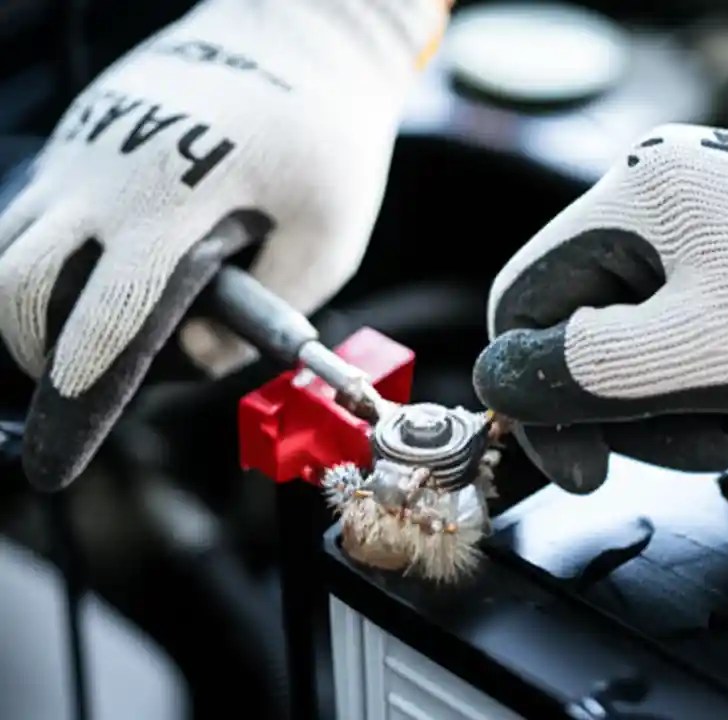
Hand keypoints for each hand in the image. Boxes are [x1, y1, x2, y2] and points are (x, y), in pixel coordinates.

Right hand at [0, 0, 450, 489]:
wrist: (300, 39)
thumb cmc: (326, 141)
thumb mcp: (329, 238)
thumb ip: (267, 314)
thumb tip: (197, 358)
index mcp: (174, 198)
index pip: (107, 307)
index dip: (81, 379)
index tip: (61, 429)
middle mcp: (109, 170)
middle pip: (20, 277)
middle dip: (29, 347)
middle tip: (62, 389)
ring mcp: (86, 143)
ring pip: (9, 239)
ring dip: (26, 301)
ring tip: (68, 343)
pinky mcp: (83, 129)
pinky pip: (34, 203)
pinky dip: (41, 252)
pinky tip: (82, 280)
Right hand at [473, 122, 727, 491]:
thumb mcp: (701, 356)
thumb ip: (583, 371)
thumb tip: (504, 382)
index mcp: (640, 199)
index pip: (527, 301)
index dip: (538, 394)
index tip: (585, 466)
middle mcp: (671, 196)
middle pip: (591, 326)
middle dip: (638, 406)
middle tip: (708, 444)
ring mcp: (722, 224)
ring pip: (652, 342)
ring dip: (692, 401)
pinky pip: (708, 335)